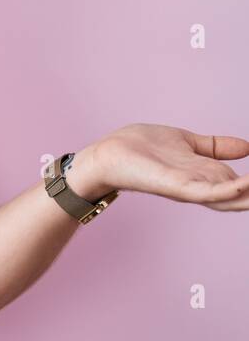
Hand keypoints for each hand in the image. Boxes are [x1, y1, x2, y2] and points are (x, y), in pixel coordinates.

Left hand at [89, 123, 248, 211]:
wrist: (106, 154)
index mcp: (208, 175)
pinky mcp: (176, 187)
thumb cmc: (139, 148)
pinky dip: (230, 190)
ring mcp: (191, 188)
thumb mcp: (187, 142)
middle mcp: (204, 186)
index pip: (247, 184)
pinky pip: (208, 193)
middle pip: (246, 196)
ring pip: (234, 198)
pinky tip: (248, 182)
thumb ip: (216, 147)